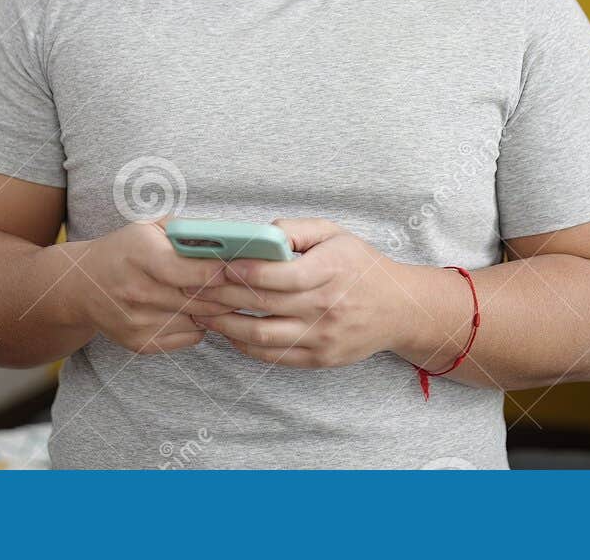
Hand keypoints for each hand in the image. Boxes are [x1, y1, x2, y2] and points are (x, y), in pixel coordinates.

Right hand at [73, 220, 236, 353]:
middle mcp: (138, 292)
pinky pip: (191, 337)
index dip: (224, 271)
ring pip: (201, 320)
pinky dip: (203, 324)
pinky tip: (201, 309)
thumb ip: (190, 231)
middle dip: (232, 292)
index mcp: (140, 256)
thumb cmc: (125, 250)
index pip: (194, 272)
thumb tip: (233, 237)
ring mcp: (139, 322)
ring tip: (233, 295)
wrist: (83, 286)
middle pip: (202, 299)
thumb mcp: (150, 227)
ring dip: (221, 309)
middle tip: (254, 284)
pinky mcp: (141, 344)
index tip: (249, 267)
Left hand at [181, 218, 409, 368]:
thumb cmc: (361, 265)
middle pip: (262, 304)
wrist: (399, 309)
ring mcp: (322, 337)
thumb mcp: (336, 234)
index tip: (217, 265)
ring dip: (224, 324)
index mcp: (330, 271)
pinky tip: (227, 331)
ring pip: (261, 336)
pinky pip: (272, 356)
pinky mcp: (319, 359)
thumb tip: (260, 233)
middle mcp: (326, 307)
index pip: (280, 274)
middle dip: (220, 296)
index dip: (244, 270)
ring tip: (200, 311)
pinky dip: (244, 345)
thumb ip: (297, 230)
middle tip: (191, 287)